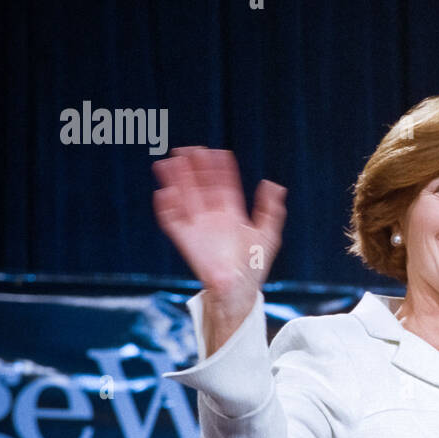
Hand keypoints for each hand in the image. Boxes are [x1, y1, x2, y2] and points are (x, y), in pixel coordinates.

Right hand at [152, 146, 286, 309]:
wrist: (238, 289)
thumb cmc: (255, 265)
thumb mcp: (268, 234)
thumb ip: (271, 209)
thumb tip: (274, 184)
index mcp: (231, 212)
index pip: (223, 184)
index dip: (219, 168)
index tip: (216, 152)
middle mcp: (212, 216)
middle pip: (200, 186)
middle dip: (194, 168)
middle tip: (187, 149)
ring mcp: (198, 226)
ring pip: (183, 197)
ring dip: (176, 181)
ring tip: (170, 162)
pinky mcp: (185, 240)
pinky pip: (172, 221)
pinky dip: (167, 208)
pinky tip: (164, 192)